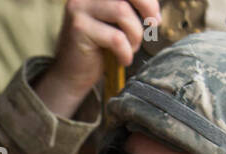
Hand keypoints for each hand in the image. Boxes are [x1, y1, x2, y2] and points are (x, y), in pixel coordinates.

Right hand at [35, 0, 160, 115]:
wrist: (71, 75)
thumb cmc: (97, 49)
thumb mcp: (115, 22)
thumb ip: (128, 7)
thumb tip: (154, 5)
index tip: (155, 15)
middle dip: (147, 7)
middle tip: (154, 24)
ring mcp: (79, 9)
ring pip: (122, 12)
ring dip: (135, 34)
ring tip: (132, 48)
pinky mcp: (79, 29)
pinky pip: (115, 37)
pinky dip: (126, 51)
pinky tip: (124, 59)